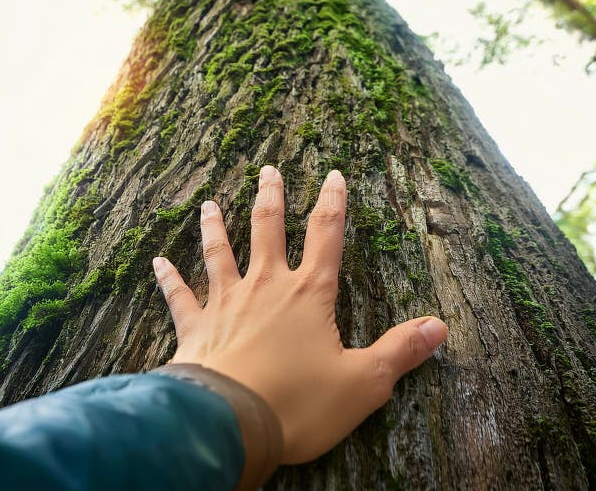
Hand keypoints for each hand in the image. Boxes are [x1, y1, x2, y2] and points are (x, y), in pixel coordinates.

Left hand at [152, 165, 446, 463]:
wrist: (229, 425)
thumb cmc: (297, 403)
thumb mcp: (363, 382)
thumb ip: (399, 351)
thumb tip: (439, 327)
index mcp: (309, 294)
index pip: (327, 235)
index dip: (333, 203)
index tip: (334, 174)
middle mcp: (265, 286)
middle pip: (268, 230)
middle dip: (270, 197)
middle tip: (267, 169)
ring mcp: (226, 302)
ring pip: (220, 252)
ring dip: (216, 226)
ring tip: (209, 202)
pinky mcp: (195, 327)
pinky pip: (179, 295)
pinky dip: (168, 278)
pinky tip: (156, 261)